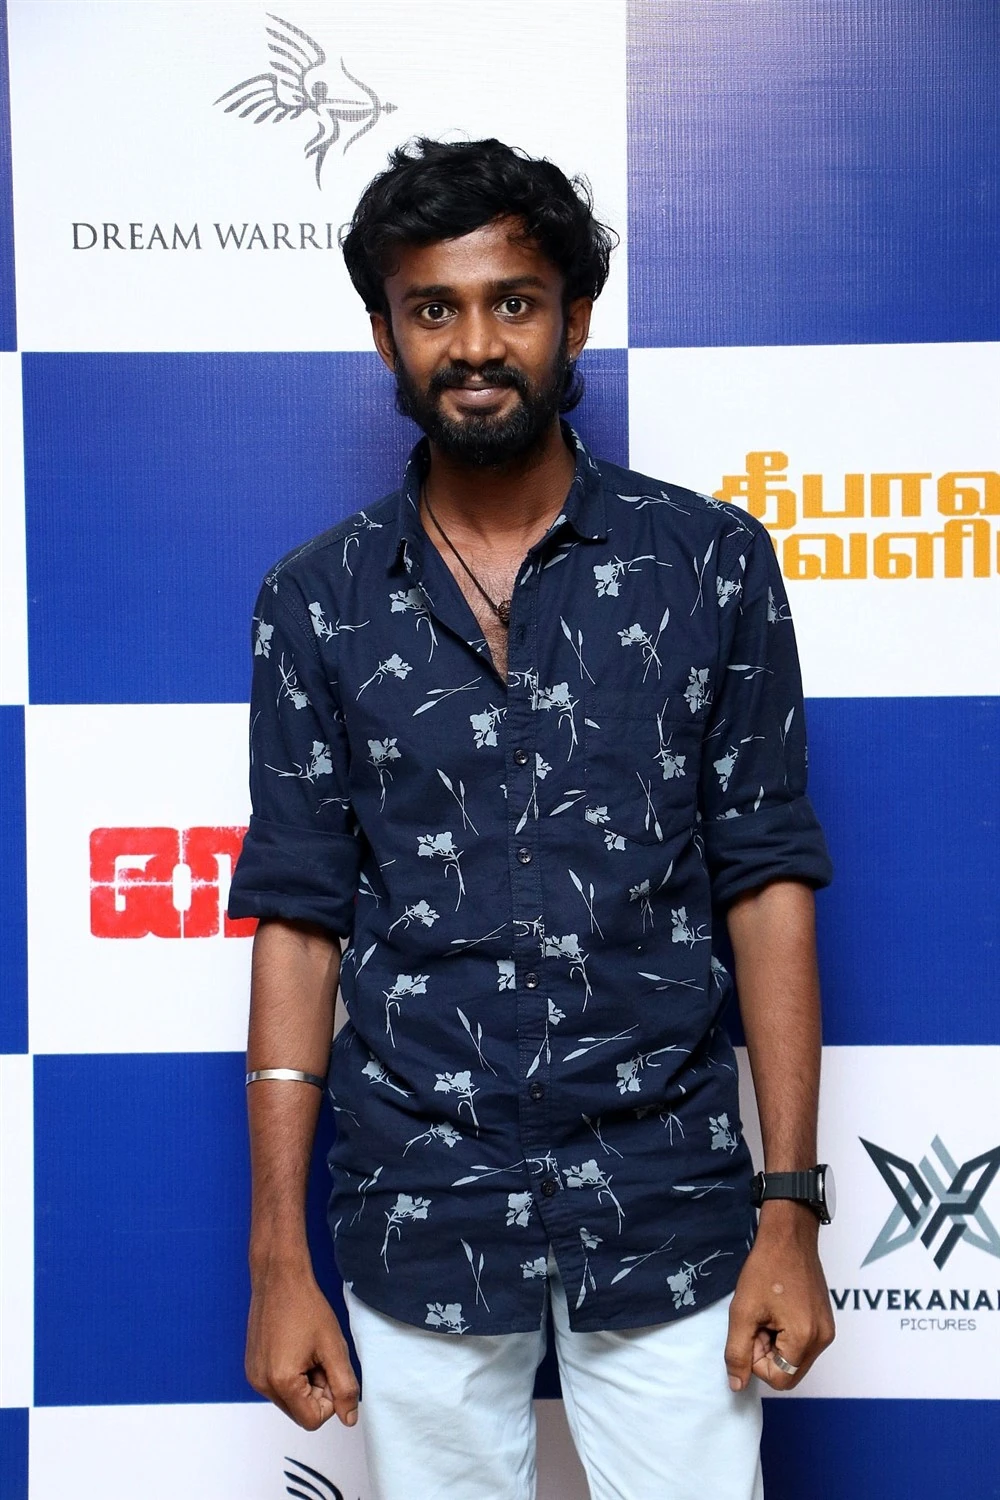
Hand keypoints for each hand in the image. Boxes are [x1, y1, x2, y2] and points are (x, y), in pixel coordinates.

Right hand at [246, 1262, 359, 1429]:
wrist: (280, 1278)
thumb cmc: (305, 1306)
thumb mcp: (334, 1347)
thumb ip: (344, 1387)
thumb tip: (348, 1418)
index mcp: (281, 1382)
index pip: (313, 1420)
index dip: (329, 1399)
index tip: (330, 1370)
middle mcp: (262, 1384)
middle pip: (300, 1412)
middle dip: (316, 1391)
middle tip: (320, 1357)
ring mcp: (254, 1376)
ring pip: (290, 1400)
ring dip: (305, 1383)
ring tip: (307, 1350)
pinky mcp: (253, 1368)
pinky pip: (278, 1386)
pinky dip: (292, 1374)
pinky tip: (295, 1347)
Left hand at [725, 1203, 834, 1391]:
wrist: (788, 1236)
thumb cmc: (765, 1268)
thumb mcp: (743, 1311)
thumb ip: (737, 1352)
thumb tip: (737, 1385)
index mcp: (805, 1339)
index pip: (778, 1379)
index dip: (757, 1360)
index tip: (752, 1328)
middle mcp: (823, 1339)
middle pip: (789, 1372)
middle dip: (767, 1353)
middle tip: (759, 1320)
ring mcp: (827, 1331)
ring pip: (794, 1359)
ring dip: (775, 1344)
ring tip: (768, 1312)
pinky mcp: (825, 1322)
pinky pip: (802, 1345)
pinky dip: (786, 1335)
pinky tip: (778, 1309)